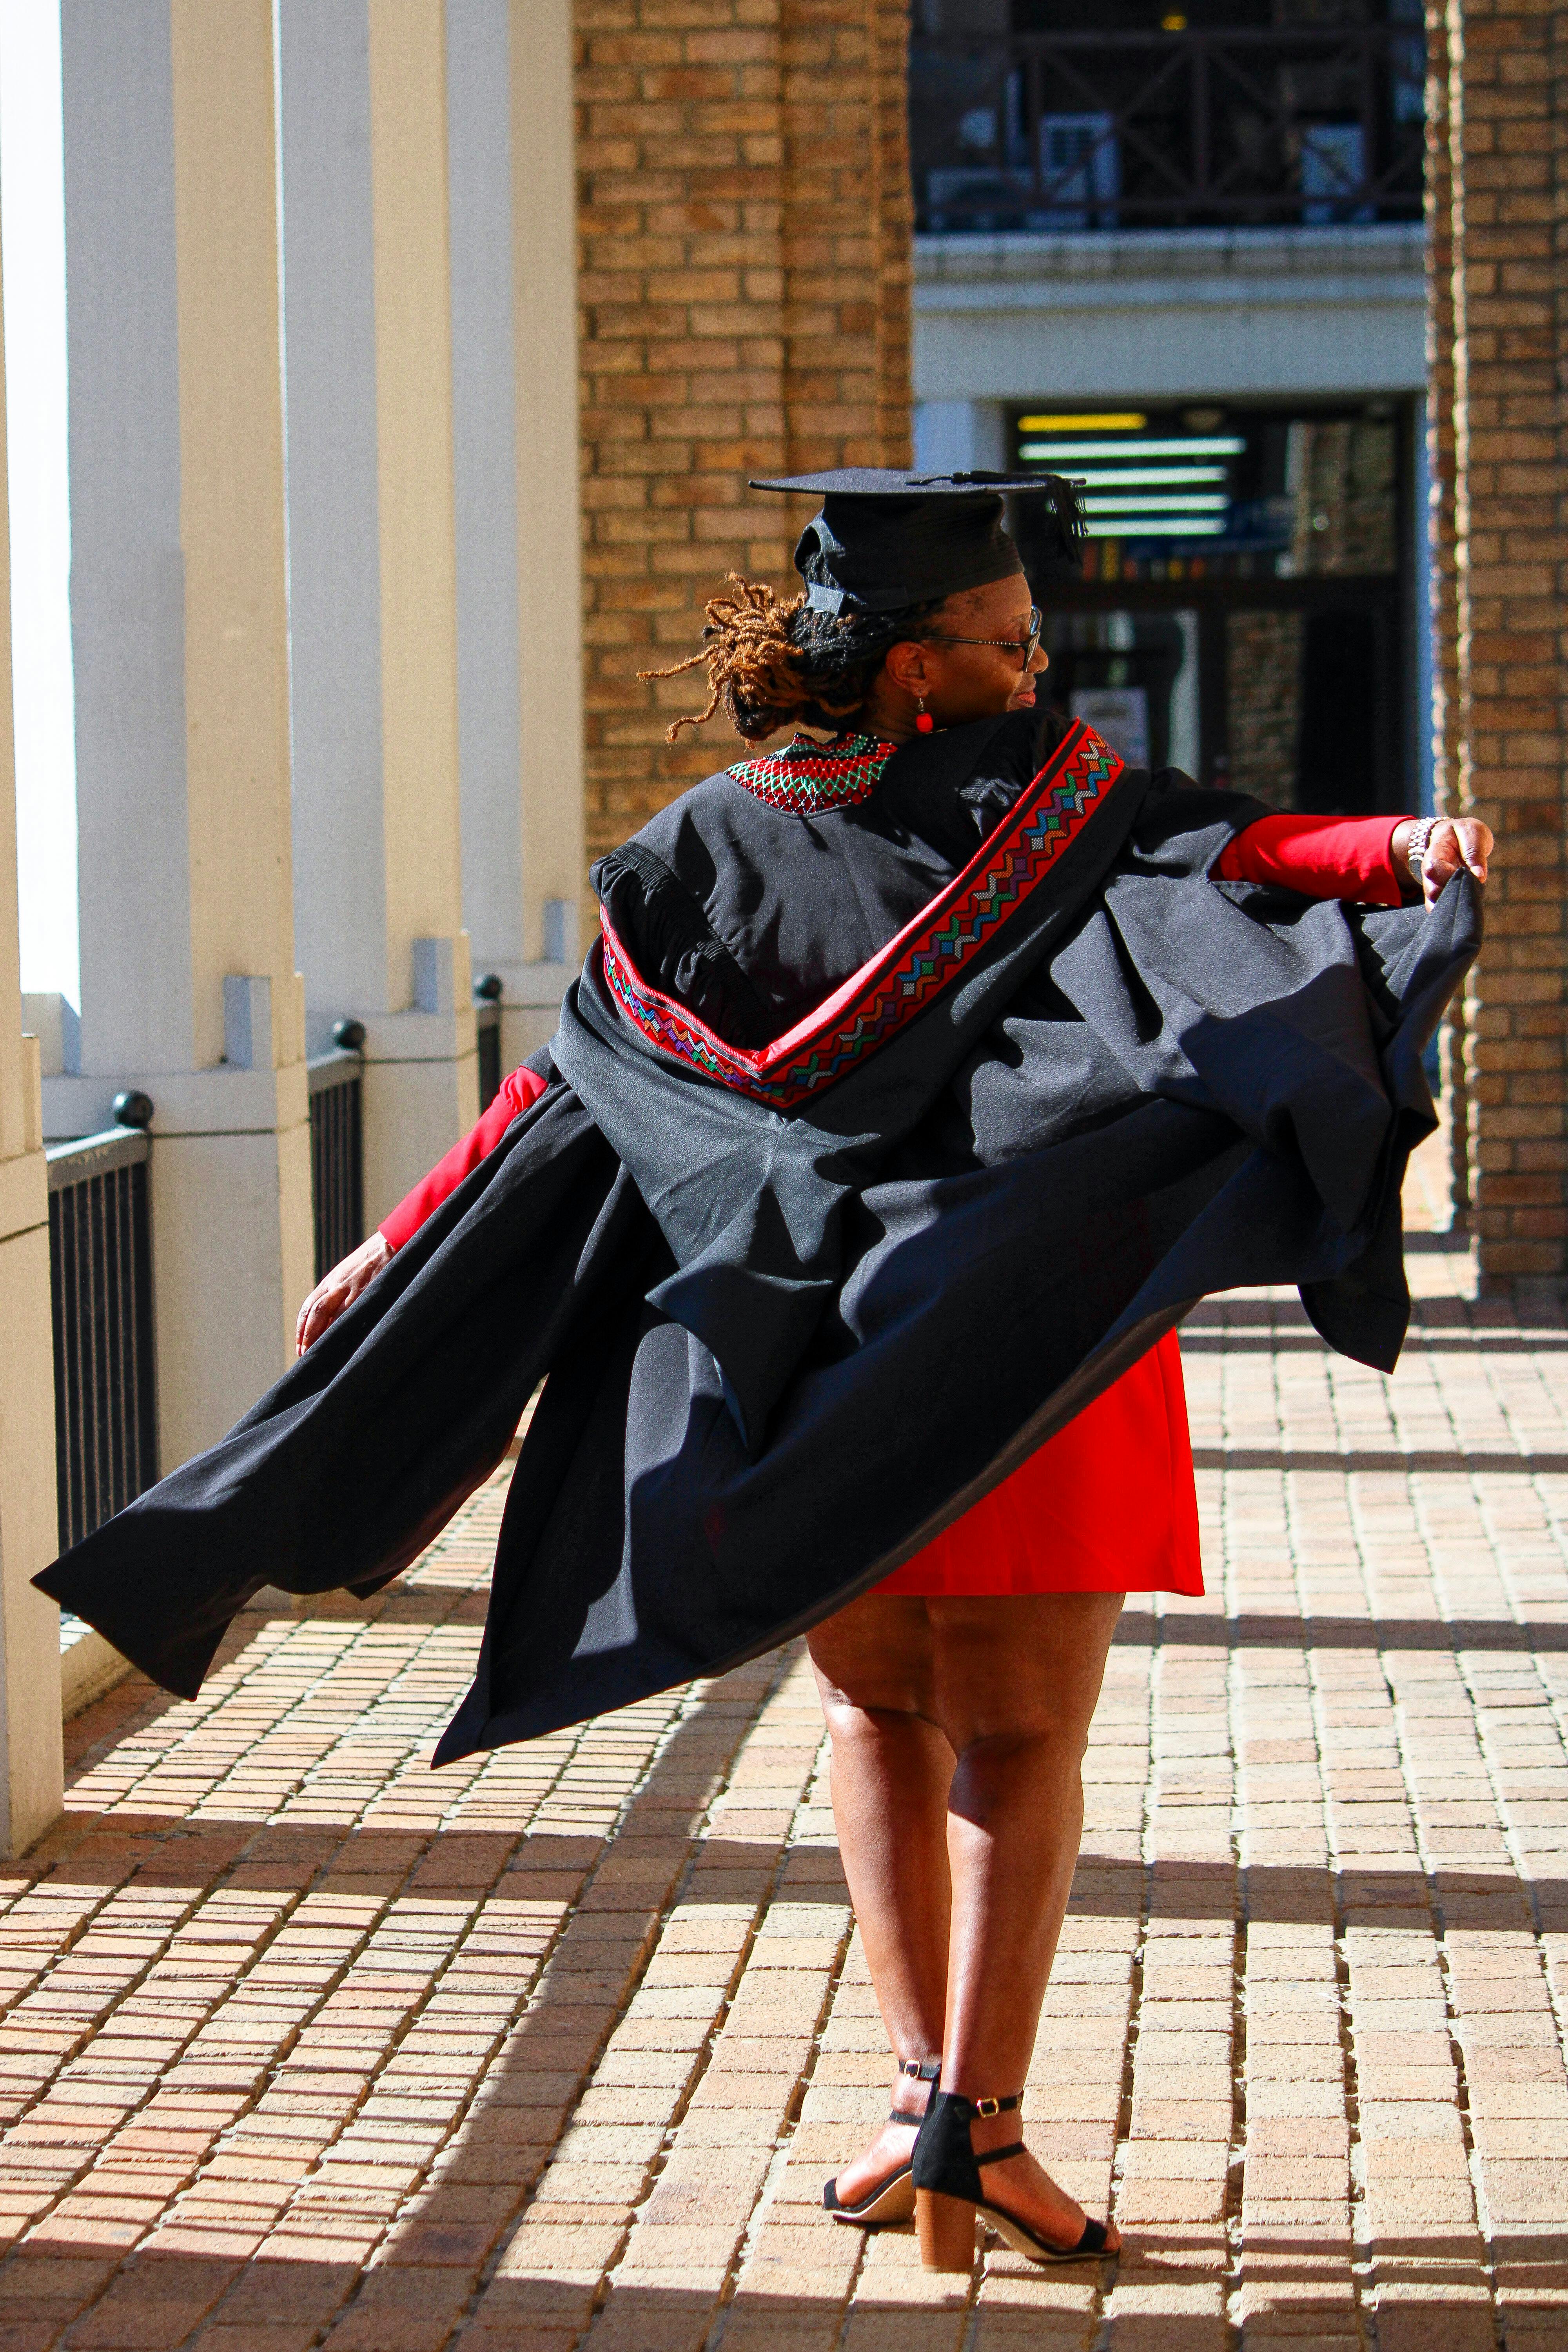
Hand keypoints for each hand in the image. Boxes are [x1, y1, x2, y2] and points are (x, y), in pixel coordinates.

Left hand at [296, 1231, 391, 1353]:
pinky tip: (341, 1343)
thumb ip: (342, 1289)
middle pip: (314, 1312)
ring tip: (314, 1352)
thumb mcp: (351, 1271)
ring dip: (318, 1335)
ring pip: (327, 1315)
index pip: (309, 1306)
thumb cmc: (374, 1258)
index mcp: (332, 1280)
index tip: (301, 1343)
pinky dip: (342, 1330)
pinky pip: (350, 1315)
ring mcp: (351, 1289)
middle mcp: (337, 1284)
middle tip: (303, 1353)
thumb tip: (337, 1312)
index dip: (302, 1326)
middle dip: (306, 1334)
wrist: (391, 1241)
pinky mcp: (366, 1292)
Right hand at [1392, 817, 1492, 905]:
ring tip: (1469, 894)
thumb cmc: (1462, 833)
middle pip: (1432, 891)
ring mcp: (1433, 883)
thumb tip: (1479, 876)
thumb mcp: (1472, 832)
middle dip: (1454, 894)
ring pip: (1435, 903)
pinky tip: (1464, 902)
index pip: (1433, 869)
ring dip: (1455, 902)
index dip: (1450, 876)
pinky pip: (1441, 907)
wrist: (1452, 838)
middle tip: (1471, 887)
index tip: (1470, 874)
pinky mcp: (1440, 893)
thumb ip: (1474, 852)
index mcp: (1435, 852)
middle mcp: (1429, 871)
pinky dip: (1454, 907)